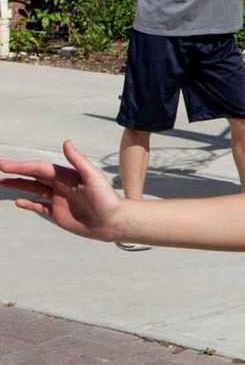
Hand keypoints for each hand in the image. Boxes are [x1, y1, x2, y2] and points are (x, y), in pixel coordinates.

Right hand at [0, 141, 124, 242]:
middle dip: (16, 172)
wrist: (113, 221)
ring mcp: (58, 199)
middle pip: (34, 176)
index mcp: (67, 175)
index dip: (21, 166)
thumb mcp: (93, 177)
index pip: (39, 168)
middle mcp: (60, 185)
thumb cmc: (106, 198)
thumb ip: (79, 161)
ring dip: (19, 185)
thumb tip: (66, 142)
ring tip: (2, 182)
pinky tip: (18, 201)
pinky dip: (28, 204)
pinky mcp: (58, 214)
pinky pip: (39, 207)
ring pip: (33, 190)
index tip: (3, 165)